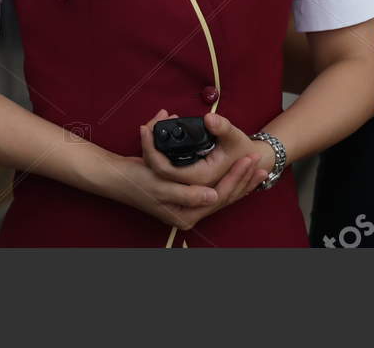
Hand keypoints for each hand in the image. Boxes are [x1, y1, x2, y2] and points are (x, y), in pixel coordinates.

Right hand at [93, 151, 262, 230]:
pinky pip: (212, 186)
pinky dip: (225, 175)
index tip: (249, 159)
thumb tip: (214, 195)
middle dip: (243, 178)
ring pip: (220, 190)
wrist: (115, 177)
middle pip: (224, 196)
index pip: (220, 197)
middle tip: (258, 160)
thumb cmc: (135, 181)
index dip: (237, 178)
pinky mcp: (185, 194)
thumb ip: (188, 194)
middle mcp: (188, 213)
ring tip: (255, 166)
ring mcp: (187, 204)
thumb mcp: (161, 186)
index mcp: (185, 215)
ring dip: (237, 177)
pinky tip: (235, 168)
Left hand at [139, 109, 274, 189]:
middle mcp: (190, 187)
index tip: (146, 129)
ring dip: (152, 149)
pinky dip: (159, 153)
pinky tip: (156, 135)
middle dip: (148, 147)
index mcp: (201, 178)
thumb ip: (222, 128)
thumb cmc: (242, 150)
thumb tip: (209, 118)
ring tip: (150, 126)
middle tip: (145, 126)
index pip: (165, 170)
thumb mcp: (234, 137)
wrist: (251, 162)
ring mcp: (187, 187)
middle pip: (158, 172)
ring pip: (160, 171)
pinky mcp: (185, 182)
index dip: (152, 150)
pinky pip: (166, 170)